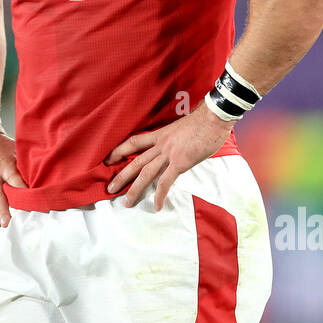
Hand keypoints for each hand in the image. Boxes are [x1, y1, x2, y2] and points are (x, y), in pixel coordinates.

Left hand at [105, 105, 231, 208]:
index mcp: (161, 134)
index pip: (134, 142)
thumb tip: (178, 147)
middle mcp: (161, 144)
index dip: (120, 150)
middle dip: (121, 176)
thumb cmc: (204, 120)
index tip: (109, 159)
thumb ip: (176, 139)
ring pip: (146, 173)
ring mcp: (169, 153)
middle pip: (136, 161)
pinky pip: (166, 181)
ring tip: (126, 203)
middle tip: (110, 188)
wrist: (213, 117)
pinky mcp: (180, 162)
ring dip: (135, 189)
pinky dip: (160, 195)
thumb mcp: (183, 127)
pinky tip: (156, 206)